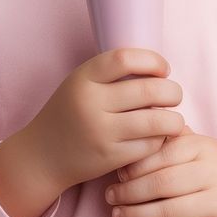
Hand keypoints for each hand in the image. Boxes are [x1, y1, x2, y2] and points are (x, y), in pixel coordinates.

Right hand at [27, 48, 185, 192]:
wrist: (42, 155)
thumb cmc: (71, 112)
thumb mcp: (81, 83)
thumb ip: (113, 74)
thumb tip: (161, 70)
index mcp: (84, 78)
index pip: (126, 58)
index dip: (153, 61)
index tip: (163, 70)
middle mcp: (90, 103)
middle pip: (149, 90)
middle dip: (173, 91)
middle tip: (175, 95)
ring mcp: (100, 132)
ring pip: (156, 121)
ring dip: (174, 119)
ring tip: (173, 119)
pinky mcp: (109, 158)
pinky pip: (149, 145)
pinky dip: (160, 140)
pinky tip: (157, 136)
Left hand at [103, 125, 216, 216]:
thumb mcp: (209, 151)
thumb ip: (178, 142)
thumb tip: (138, 134)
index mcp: (205, 147)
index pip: (161, 153)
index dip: (134, 166)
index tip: (117, 174)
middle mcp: (214, 171)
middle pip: (161, 182)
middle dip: (129, 192)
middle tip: (111, 197)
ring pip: (169, 210)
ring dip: (137, 215)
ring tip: (118, 216)